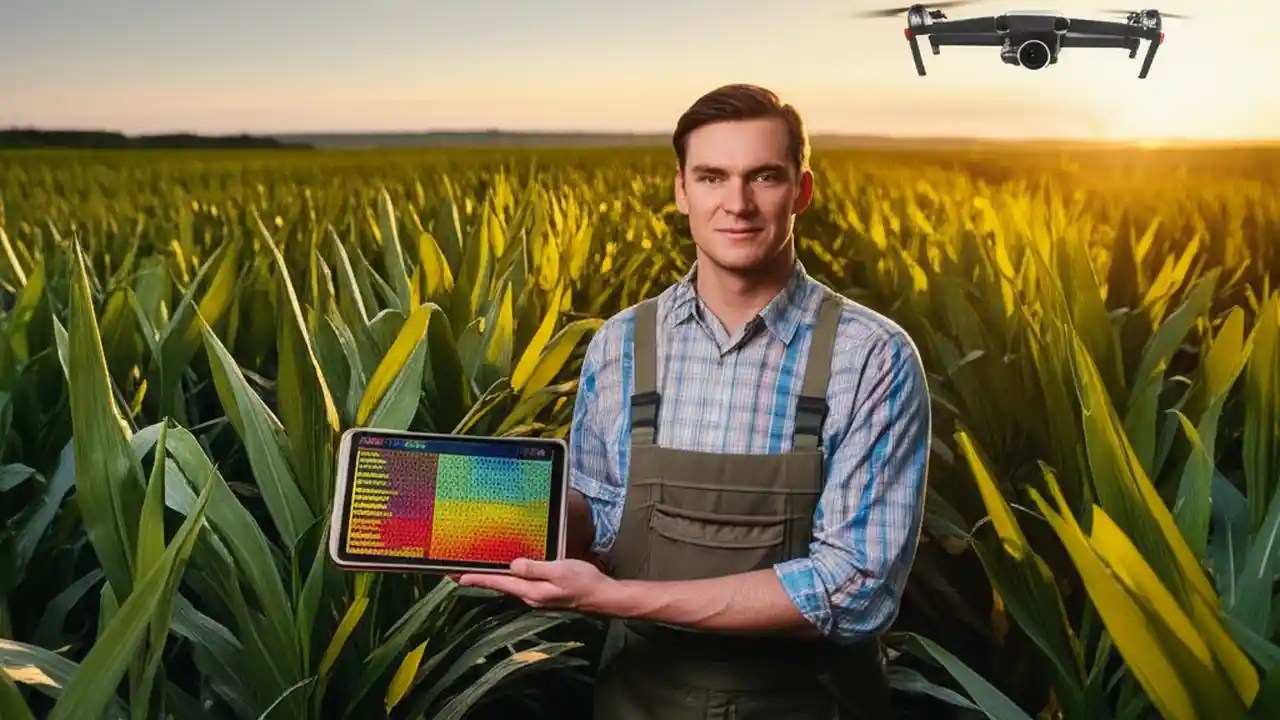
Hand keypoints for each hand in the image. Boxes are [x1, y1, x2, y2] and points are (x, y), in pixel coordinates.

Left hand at [455, 557, 616, 612]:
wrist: (603, 597)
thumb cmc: (584, 582)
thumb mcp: (560, 571)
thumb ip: (536, 568)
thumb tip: (513, 565)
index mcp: (531, 591)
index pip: (499, 583)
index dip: (478, 579)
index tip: (457, 577)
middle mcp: (530, 596)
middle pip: (500, 585)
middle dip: (479, 578)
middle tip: (457, 573)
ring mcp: (537, 596)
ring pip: (509, 585)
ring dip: (492, 578)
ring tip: (476, 570)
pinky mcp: (544, 593)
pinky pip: (520, 584)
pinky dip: (508, 577)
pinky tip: (506, 571)